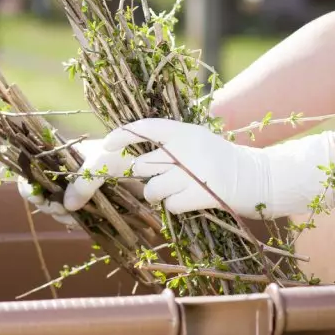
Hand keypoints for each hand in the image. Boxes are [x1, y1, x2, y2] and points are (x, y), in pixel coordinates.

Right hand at [17, 138, 133, 226]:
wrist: (148, 165)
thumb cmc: (122, 154)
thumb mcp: (102, 162)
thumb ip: (84, 182)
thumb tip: (67, 207)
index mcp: (61, 156)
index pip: (32, 169)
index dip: (28, 185)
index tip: (37, 198)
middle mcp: (64, 173)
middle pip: (42, 193)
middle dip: (48, 205)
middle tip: (62, 210)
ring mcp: (76, 189)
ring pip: (57, 207)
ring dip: (61, 216)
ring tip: (74, 217)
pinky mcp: (89, 203)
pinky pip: (73, 216)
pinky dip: (74, 221)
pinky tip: (81, 221)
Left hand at [64, 118, 334, 219]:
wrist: (259, 178)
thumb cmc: (217, 162)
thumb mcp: (191, 143)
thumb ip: (160, 148)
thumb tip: (117, 157)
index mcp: (180, 131)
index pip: (142, 128)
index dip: (119, 137)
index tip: (102, 147)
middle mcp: (185, 147)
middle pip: (134, 164)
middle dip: (99, 179)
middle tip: (75, 198)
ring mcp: (194, 171)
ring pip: (151, 190)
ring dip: (158, 195)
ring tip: (182, 188)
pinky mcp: (203, 193)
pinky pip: (170, 206)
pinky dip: (176, 206)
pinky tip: (194, 199)